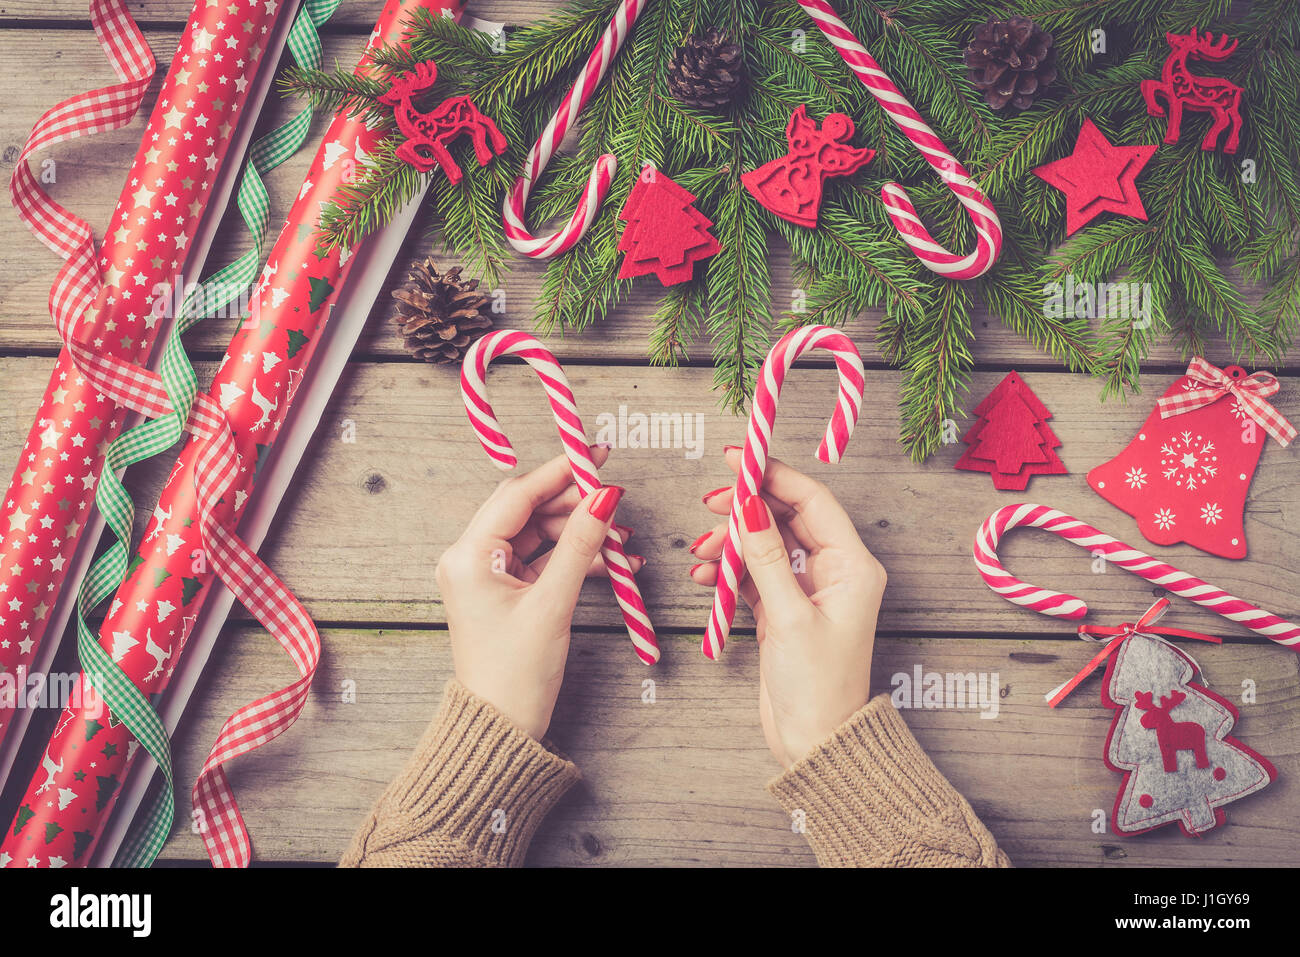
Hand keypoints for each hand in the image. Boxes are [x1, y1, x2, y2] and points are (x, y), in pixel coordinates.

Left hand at [435, 445, 638, 739]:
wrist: (501, 727)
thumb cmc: (516, 672)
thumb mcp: (554, 603)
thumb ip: (580, 545)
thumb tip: (603, 497)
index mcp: (468, 555)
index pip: (518, 494)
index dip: (561, 472)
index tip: (597, 456)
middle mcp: (470, 558)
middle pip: (529, 510)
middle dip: (577, 507)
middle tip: (617, 503)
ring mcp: (486, 575)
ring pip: (540, 534)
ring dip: (582, 535)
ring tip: (623, 543)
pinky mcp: (503, 592)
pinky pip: (542, 559)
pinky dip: (574, 559)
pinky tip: (613, 564)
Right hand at [689, 448, 885, 768]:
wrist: (814, 743)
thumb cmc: (818, 688)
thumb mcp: (788, 617)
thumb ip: (764, 557)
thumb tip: (747, 504)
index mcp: (852, 566)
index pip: (812, 500)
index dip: (773, 474)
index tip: (736, 458)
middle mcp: (833, 571)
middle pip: (786, 517)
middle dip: (745, 507)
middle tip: (709, 502)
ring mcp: (807, 590)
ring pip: (765, 544)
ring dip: (731, 543)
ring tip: (702, 553)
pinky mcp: (784, 610)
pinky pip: (753, 574)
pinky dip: (728, 571)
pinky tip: (704, 577)